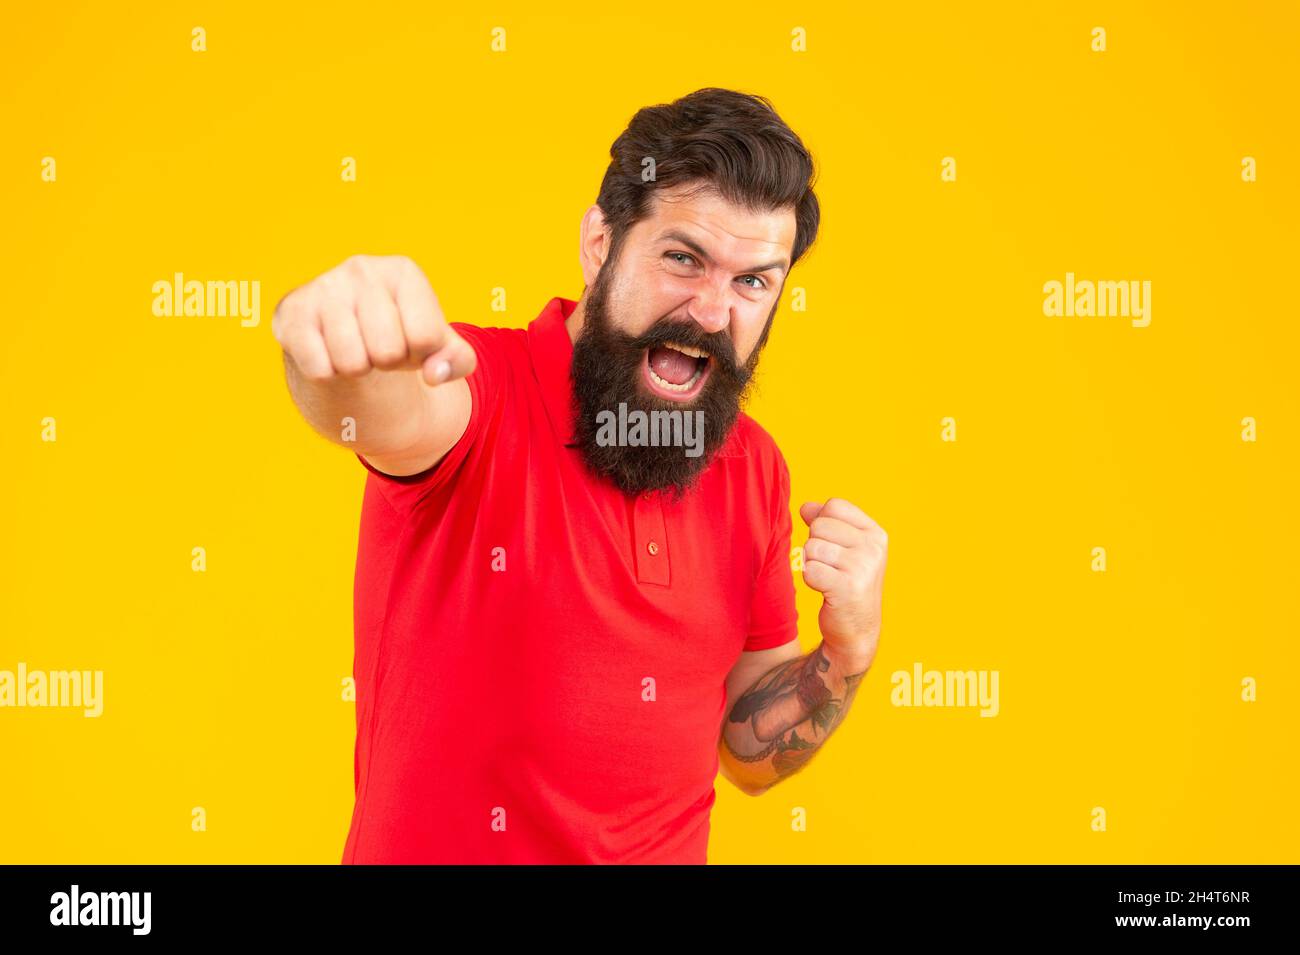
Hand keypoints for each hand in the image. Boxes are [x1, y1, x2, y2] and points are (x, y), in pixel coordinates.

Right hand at [271, 254, 475, 386]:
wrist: (341, 339)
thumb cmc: (396, 337)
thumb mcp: (438, 348)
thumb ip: (457, 361)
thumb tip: (436, 373)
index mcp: (403, 271)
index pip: (425, 337)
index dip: (420, 354)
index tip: (408, 341)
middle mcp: (362, 268)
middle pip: (388, 352)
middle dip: (386, 363)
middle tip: (376, 348)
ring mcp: (323, 287)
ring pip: (352, 364)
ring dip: (356, 370)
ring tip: (354, 349)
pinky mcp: (290, 312)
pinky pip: (319, 369)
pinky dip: (327, 374)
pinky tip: (327, 352)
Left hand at [798, 498, 887, 670]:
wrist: (855, 630)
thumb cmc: (846, 583)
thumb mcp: (843, 548)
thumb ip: (824, 522)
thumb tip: (805, 507)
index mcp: (875, 533)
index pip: (834, 505)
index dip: (822, 523)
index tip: (833, 547)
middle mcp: (873, 548)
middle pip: (819, 525)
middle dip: (815, 546)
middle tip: (830, 567)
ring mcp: (863, 567)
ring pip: (811, 548)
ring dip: (812, 565)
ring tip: (829, 579)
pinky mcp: (848, 588)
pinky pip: (810, 570)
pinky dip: (811, 581)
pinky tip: (826, 591)